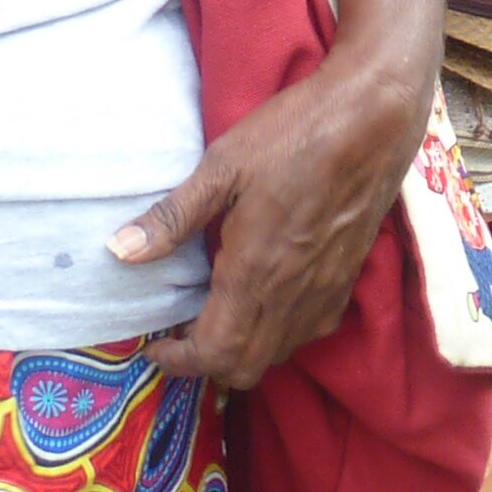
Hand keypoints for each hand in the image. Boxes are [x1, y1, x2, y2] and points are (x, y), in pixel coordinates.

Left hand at [110, 52, 426, 385]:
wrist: (372, 122)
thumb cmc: (293, 136)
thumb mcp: (222, 168)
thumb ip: (172, 217)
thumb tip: (119, 251)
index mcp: (254, 271)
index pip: (215, 352)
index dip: (180, 361)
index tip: (156, 346)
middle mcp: (291, 294)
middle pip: (246, 368)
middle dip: (207, 364)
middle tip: (181, 332)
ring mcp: (324, 291)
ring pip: (279, 355)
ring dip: (243, 351)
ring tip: (218, 315)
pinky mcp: (346, 279)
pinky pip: (309, 332)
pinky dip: (279, 335)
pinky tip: (266, 298)